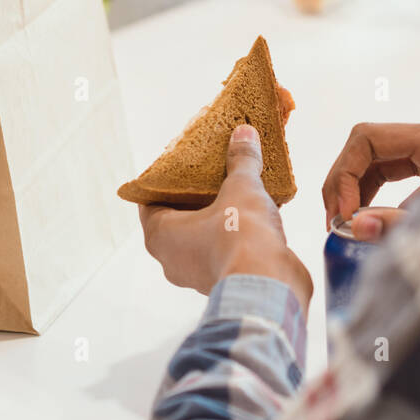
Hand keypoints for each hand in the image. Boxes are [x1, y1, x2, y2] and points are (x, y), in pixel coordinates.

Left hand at [138, 125, 312, 312]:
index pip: (150, 201)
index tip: (180, 164)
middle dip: (193, 197)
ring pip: (200, 237)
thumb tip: (243, 133)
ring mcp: (196, 274)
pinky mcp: (223, 282)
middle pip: (176, 218)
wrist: (269, 286)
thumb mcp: (241, 187)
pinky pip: (222, 251)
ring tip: (235, 192)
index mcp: (160, 235)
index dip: (164, 180)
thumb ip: (241, 161)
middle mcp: (171, 259)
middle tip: (209, 173)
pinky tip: (253, 219)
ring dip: (215, 218)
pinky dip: (232, 236)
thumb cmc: (240, 235)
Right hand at [322, 120, 419, 232]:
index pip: (367, 138)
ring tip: (345, 227)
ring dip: (357, 190)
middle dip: (345, 183)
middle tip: (334, 224)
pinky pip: (395, 172)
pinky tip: (369, 221)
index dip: (345, 175)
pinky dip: (376, 195)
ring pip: (378, 159)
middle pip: (368, 145)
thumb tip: (354, 227)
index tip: (342, 216)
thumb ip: (399, 226)